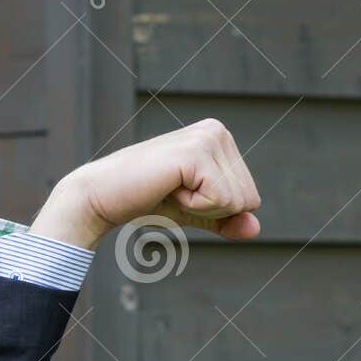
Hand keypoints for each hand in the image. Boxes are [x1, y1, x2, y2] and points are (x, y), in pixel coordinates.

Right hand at [31, 118, 262, 248]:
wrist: (103, 196)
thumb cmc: (148, 200)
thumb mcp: (197, 212)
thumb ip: (227, 220)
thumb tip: (256, 229)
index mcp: (221, 138)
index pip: (251, 197)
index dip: (218, 209)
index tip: (184, 192)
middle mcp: (218, 131)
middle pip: (249, 199)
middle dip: (213, 210)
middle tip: (175, 191)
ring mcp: (207, 138)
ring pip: (238, 202)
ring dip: (202, 207)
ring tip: (170, 187)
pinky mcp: (196, 153)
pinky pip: (220, 201)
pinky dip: (193, 206)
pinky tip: (168, 187)